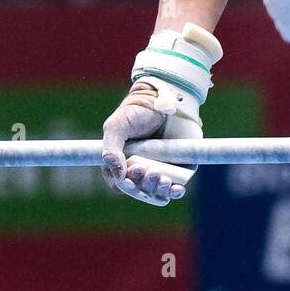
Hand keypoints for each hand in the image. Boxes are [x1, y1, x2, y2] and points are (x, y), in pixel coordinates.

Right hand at [101, 81, 197, 205]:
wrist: (163, 98)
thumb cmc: (136, 112)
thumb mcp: (117, 127)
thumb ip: (111, 149)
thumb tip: (118, 175)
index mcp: (122, 163)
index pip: (121, 184)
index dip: (125, 186)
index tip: (129, 180)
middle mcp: (141, 170)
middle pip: (140, 191)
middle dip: (143, 186)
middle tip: (149, 171)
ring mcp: (159, 170)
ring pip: (157, 192)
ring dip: (158, 190)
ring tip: (162, 178)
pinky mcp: (178, 168)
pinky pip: (176, 186)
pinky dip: (175, 191)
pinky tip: (176, 188)